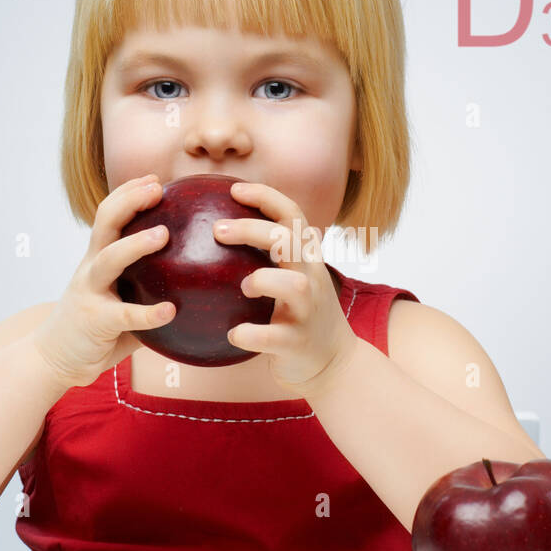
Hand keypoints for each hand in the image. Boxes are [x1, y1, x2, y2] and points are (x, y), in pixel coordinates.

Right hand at [30, 173, 175, 388]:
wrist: (55, 359)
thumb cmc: (97, 326)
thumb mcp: (121, 297)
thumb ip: (149, 286)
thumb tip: (199, 280)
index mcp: (99, 258)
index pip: (111, 214)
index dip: (129, 192)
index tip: (156, 178)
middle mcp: (92, 268)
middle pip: (106, 223)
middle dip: (130, 201)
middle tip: (158, 188)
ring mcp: (90, 292)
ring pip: (110, 259)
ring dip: (136, 245)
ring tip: (165, 235)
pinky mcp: (95, 321)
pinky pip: (124, 315)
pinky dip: (148, 313)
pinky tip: (170, 311)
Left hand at [213, 181, 359, 398]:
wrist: (334, 361)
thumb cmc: (301, 312)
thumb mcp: (294, 275)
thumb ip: (270, 253)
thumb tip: (218, 225)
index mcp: (307, 257)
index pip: (292, 214)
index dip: (265, 197)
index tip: (233, 189)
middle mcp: (311, 277)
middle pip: (288, 240)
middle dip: (252, 230)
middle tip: (217, 230)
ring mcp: (307, 310)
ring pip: (292, 284)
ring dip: (262, 280)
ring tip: (243, 287)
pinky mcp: (298, 342)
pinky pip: (272, 336)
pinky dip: (249, 334)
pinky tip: (232, 334)